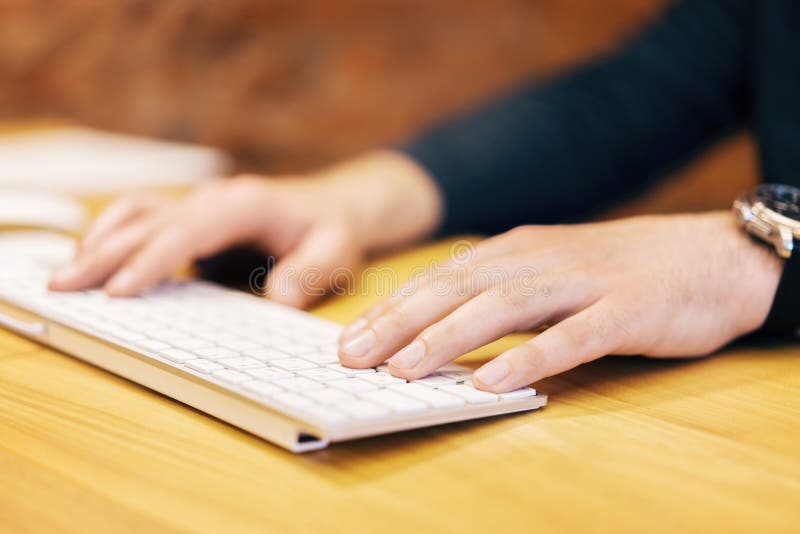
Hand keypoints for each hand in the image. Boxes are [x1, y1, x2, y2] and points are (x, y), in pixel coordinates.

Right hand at [49, 150, 441, 307]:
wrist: (335, 206)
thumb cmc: (333, 229)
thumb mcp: (336, 251)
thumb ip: (310, 273)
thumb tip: (277, 298)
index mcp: (246, 203)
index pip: (188, 230)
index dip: (151, 260)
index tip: (119, 290)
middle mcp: (215, 198)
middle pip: (150, 220)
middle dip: (105, 252)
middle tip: (64, 286)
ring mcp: (201, 204)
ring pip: (138, 213)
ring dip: (100, 240)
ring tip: (67, 274)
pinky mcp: (194, 217)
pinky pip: (144, 220)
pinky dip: (114, 236)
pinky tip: (95, 261)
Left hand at [338, 212, 783, 391]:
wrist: (708, 254)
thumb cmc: (618, 270)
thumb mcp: (549, 270)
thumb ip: (500, 292)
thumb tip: (438, 326)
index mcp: (517, 251)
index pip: (441, 279)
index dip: (393, 309)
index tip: (350, 340)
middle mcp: (540, 260)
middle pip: (459, 289)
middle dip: (401, 322)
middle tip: (353, 355)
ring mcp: (584, 282)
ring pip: (505, 307)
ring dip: (449, 337)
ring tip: (404, 367)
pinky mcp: (627, 310)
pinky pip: (573, 336)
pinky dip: (530, 357)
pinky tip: (494, 382)